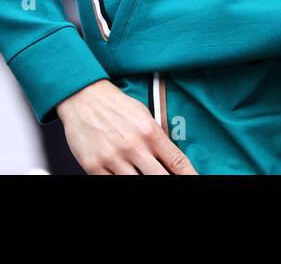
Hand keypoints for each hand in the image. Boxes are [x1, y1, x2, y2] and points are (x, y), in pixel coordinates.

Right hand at [56, 80, 197, 174]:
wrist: (84, 97)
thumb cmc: (115, 105)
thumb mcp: (144, 115)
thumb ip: (157, 137)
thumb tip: (170, 160)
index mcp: (150, 132)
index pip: (177, 162)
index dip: (190, 175)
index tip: (196, 180)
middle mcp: (133, 146)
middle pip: (160, 178)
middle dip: (168, 182)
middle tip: (169, 180)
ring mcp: (113, 158)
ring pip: (136, 184)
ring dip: (143, 181)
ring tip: (143, 173)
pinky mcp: (94, 166)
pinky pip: (112, 184)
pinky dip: (120, 181)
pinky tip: (125, 176)